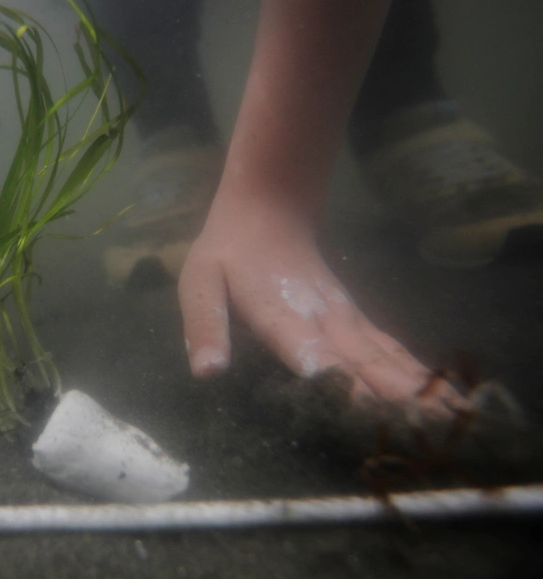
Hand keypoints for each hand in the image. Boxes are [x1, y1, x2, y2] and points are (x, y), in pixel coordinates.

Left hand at [177, 186, 459, 412]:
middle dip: (394, 404)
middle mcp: (325, 322)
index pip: (316, 360)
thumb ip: (206, 327)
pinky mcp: (357, 320)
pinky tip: (445, 399)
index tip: (366, 418)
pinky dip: (418, 374)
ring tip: (452, 426)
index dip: (339, 388)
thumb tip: (208, 372)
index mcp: (284, 318)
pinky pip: (392, 350)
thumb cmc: (227, 256)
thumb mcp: (200, 285)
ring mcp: (347, 320)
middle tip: (427, 439)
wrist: (266, 213)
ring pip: (387, 359)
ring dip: (417, 392)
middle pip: (365, 367)